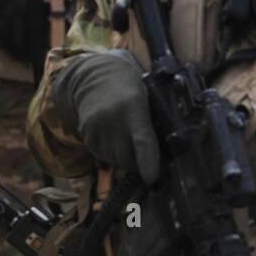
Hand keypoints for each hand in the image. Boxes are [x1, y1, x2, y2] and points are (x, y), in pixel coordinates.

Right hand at [51, 50, 159, 181]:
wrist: (97, 77)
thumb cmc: (131, 89)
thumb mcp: (148, 98)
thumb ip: (155, 122)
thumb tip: (169, 153)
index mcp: (134, 107)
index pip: (142, 140)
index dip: (148, 161)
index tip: (152, 178)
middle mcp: (112, 118)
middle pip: (127, 157)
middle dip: (140, 163)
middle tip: (148, 157)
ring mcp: (96, 127)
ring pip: (115, 160)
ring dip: (125, 159)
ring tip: (129, 141)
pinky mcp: (86, 134)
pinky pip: (102, 156)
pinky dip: (112, 154)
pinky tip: (116, 139)